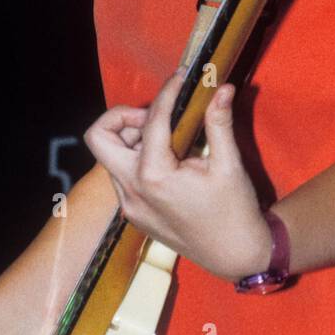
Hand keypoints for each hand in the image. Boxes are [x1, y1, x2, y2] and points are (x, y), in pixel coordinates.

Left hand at [84, 69, 272, 281]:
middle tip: (157, 116)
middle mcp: (132, 192)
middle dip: (122, 118)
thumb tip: (220, 87)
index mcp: (154, 177)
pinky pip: (122, 176)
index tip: (181, 78)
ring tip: (168, 137)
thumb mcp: (229, 165)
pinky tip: (169, 160)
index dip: (167, 93)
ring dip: (130, 139)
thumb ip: (219, 122)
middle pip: (99, 138)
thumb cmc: (235, 210)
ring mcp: (129, 206)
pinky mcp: (133, 214)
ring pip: (109, 157)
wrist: (235, 256)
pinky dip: (137, 159)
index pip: (151, 121)